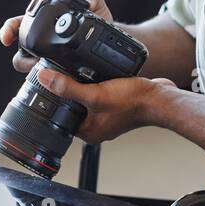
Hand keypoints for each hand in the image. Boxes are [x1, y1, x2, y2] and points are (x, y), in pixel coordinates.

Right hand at [0, 0, 114, 74]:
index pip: (17, 26)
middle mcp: (41, 42)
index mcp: (41, 22)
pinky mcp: (60, 75)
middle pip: (20, 55)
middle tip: (37, 60)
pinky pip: (49, 83)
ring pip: (31, 71)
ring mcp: (48, 61)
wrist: (113, 40)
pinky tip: (61, 81)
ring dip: (37, 72)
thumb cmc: (99, 20)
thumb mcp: (95, 5)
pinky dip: (52, 83)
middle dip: (25, 59)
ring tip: (50, 69)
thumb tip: (83, 0)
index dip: (8, 31)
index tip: (6, 38)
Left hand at [34, 68, 174, 144]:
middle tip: (61, 75)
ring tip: (78, 73)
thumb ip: (68, 88)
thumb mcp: (94, 94)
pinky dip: (95, 84)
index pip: (62, 118)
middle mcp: (97, 126)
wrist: (160, 98)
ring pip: (86, 100)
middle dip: (68, 92)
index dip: (53, 102)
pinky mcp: (117, 105)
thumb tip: (44, 80)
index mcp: (89, 132)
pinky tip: (95, 73)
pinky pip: (99, 95)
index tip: (46, 86)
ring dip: (82, 86)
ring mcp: (108, 116)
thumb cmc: (132, 103)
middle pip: (73, 108)